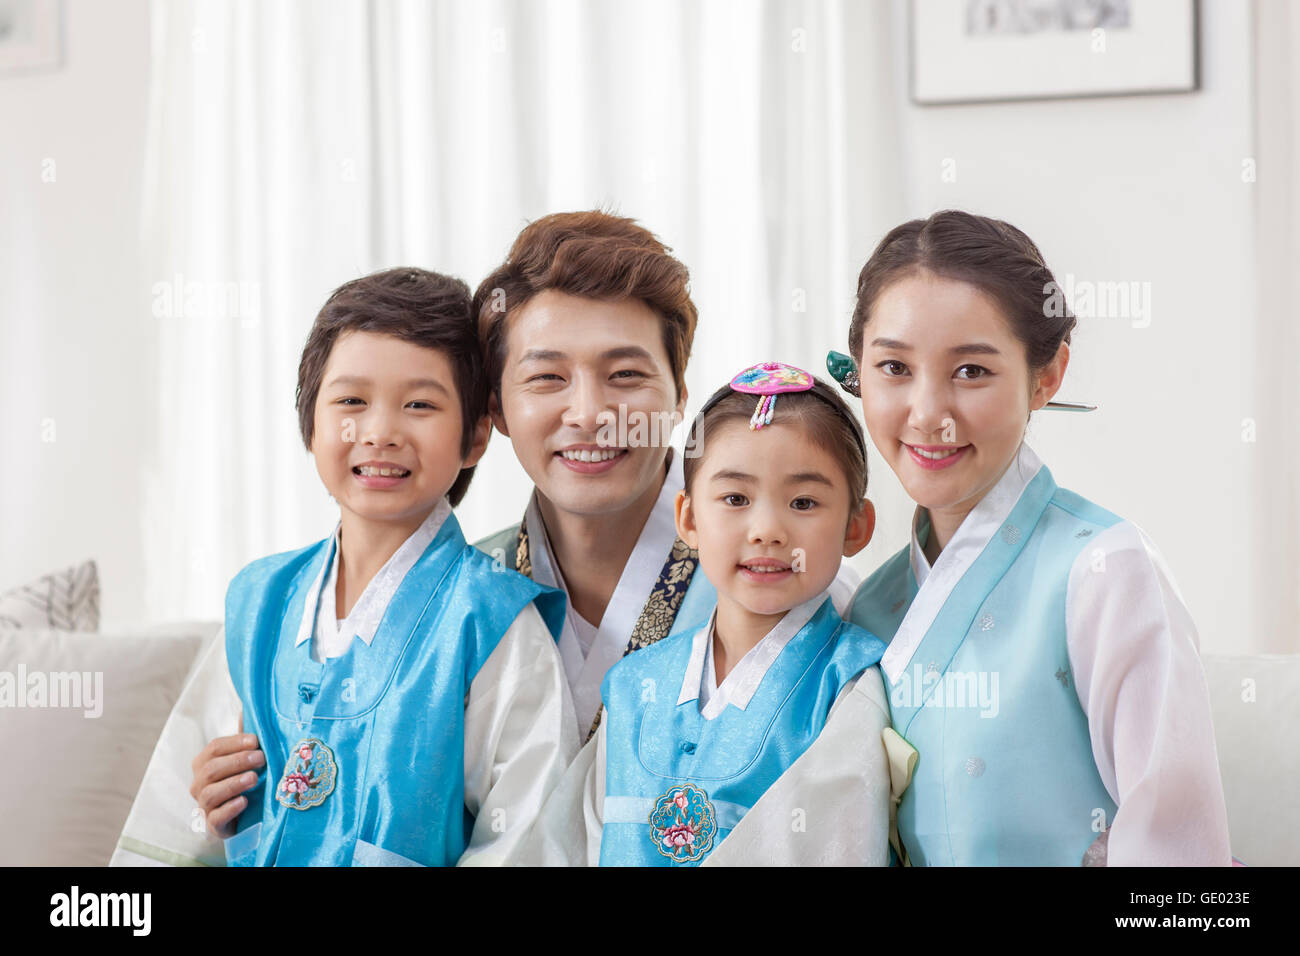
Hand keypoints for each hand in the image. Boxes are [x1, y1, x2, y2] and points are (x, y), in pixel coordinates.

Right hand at [190, 710, 263, 839]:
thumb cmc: (241, 780)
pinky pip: (215, 818)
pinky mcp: (213, 826)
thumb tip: (248, 709)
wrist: (242, 817)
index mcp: (204, 763)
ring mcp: (204, 806)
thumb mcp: (244, 758)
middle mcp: (199, 784)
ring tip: (254, 778)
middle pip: (211, 769)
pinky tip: (245, 801)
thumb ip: (244, 738)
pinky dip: (229, 809)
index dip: (234, 743)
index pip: (214, 748)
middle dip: (237, 761)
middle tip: (261, 758)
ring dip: (233, 784)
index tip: (256, 740)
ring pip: (211, 794)